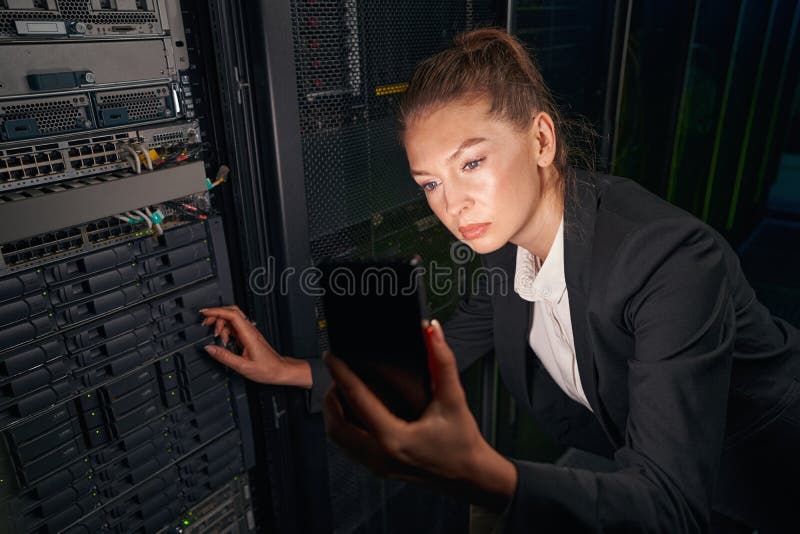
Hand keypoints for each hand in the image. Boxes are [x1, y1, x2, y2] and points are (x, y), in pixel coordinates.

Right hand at [199, 305, 311, 387]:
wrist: (279, 370)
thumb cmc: (267, 369)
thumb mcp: (242, 366)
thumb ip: (224, 357)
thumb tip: (209, 348)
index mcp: (249, 334)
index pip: (232, 315)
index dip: (217, 311)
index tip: (205, 313)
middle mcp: (249, 330)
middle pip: (231, 312)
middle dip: (216, 315)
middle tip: (206, 324)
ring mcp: (249, 332)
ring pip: (232, 319)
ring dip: (221, 325)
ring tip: (217, 338)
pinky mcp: (248, 336)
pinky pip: (234, 327)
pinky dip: (225, 331)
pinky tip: (224, 341)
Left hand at [323, 319, 516, 510]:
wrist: (470, 475)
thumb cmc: (462, 442)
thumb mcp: (453, 399)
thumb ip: (442, 361)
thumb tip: (432, 332)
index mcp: (395, 438)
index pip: (357, 400)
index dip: (342, 374)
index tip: (333, 357)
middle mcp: (381, 455)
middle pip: (336, 424)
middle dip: (330, 396)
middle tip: (336, 374)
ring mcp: (377, 465)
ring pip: (338, 439)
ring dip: (334, 413)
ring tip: (340, 390)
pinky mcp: (379, 468)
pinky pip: (348, 447)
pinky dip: (343, 426)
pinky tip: (351, 412)